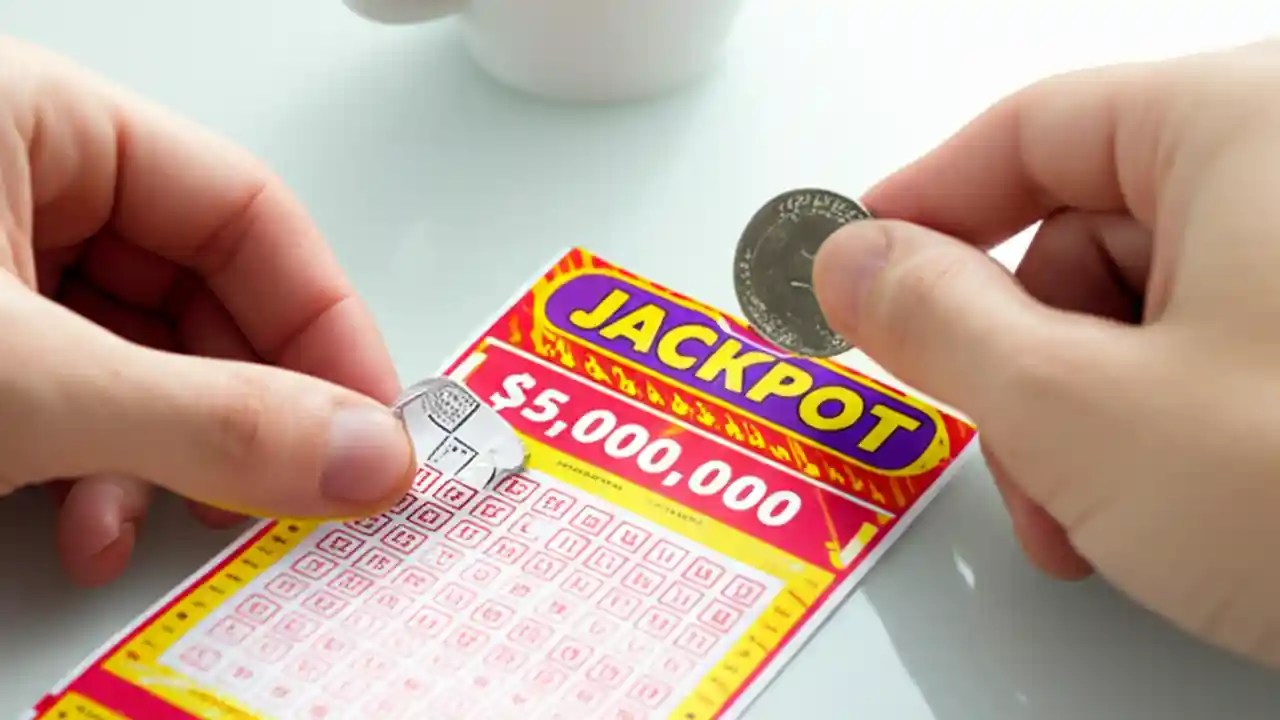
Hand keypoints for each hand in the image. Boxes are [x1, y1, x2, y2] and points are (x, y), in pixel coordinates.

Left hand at [0, 39, 413, 586]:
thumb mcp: (29, 383)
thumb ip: (210, 422)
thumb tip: (362, 457)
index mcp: (34, 117)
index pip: (246, 209)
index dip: (326, 322)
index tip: (371, 420)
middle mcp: (13, 179)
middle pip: (202, 292)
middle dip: (245, 411)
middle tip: (296, 484)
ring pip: (139, 356)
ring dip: (169, 459)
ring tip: (174, 520)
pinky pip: (74, 393)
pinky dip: (98, 471)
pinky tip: (91, 524)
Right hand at [813, 40, 1279, 665]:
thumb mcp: (1086, 414)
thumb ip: (938, 325)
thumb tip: (855, 268)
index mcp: (1254, 124)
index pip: (1029, 129)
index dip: (923, 206)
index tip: (859, 266)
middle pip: (1088, 228)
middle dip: (1024, 361)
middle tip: (1008, 455)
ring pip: (1154, 302)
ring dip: (1089, 413)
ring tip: (1098, 513)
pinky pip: (1228, 340)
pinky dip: (1168, 419)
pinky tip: (1171, 504)